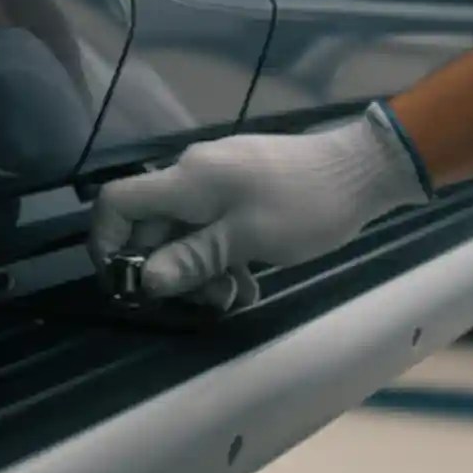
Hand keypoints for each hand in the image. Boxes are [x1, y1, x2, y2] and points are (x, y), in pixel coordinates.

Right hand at [88, 102, 431, 308]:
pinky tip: (249, 283)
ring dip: (202, 271)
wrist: (366, 169)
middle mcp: (194, 175)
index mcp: (187, 180)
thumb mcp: (248, 239)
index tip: (123, 283)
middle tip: (206, 302)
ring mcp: (220, 181)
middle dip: (170, 271)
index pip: (117, 202)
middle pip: (153, 228)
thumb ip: (193, 258)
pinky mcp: (243, 191)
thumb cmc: (306, 204)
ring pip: (186, 234)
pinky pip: (214, 228)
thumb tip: (145, 281)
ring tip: (236, 297)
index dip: (106, 243)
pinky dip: (223, 257)